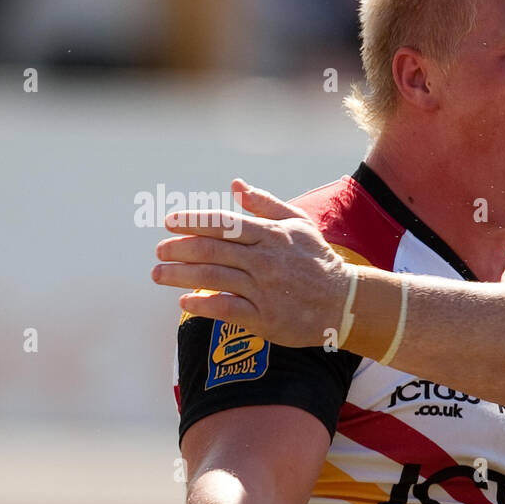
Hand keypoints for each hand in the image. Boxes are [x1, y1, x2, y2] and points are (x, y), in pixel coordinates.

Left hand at [152, 179, 349, 347]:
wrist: (345, 303)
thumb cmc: (319, 261)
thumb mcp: (300, 225)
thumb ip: (266, 204)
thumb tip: (236, 185)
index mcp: (271, 235)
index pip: (223, 223)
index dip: (192, 222)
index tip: (170, 224)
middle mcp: (265, 260)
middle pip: (211, 250)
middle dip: (178, 250)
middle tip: (159, 252)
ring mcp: (265, 290)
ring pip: (212, 278)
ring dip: (180, 276)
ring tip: (159, 275)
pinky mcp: (266, 318)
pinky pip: (226, 308)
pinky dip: (202, 304)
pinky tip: (186, 302)